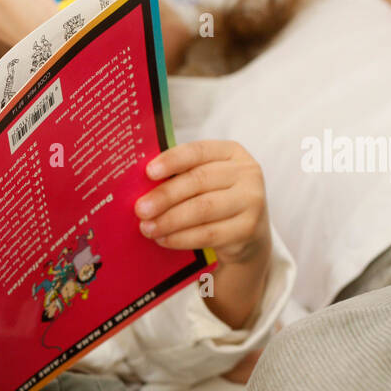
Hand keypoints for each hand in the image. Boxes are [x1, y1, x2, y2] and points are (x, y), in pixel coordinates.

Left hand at [134, 140, 269, 263]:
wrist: (247, 233)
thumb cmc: (215, 198)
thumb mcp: (204, 180)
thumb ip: (180, 176)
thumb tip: (139, 184)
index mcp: (232, 152)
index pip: (199, 151)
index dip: (172, 160)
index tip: (148, 172)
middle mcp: (247, 173)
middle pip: (199, 181)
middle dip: (165, 196)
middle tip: (140, 209)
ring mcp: (251, 201)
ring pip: (203, 209)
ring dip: (169, 220)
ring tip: (147, 228)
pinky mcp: (248, 229)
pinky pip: (208, 233)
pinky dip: (181, 238)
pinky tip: (164, 239)